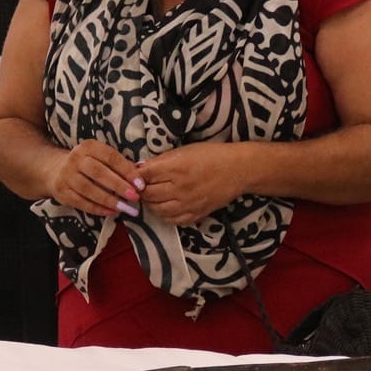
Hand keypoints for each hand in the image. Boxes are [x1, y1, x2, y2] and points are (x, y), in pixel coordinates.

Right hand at [49, 138, 142, 218]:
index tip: (140, 184)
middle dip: (118, 186)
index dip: (126, 171)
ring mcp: (66, 175)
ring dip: (108, 199)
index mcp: (89, 146)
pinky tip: (111, 212)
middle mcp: (75, 158)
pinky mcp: (61, 191)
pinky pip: (80, 202)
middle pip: (98, 173)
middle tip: (134, 197)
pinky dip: (97, 208)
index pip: (110, 157)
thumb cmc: (87, 163)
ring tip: (125, 207)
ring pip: (88, 189)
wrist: (54, 169)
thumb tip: (140, 177)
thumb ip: (118, 165)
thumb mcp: (100, 157)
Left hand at [136, 142, 250, 225]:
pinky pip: (171, 220)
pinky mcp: (195, 215)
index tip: (133, 174)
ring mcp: (187, 204)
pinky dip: (163, 215)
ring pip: (156, 210)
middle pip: (147, 194)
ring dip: (150, 203)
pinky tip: (164, 206)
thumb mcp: (184, 150)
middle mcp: (179, 188)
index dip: (135, 175)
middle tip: (140, 186)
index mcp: (176, 167)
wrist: (238, 170)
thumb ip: (162, 161)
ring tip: (151, 196)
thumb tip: (140, 169)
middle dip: (140, 190)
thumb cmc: (211, 155)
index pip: (144, 175)